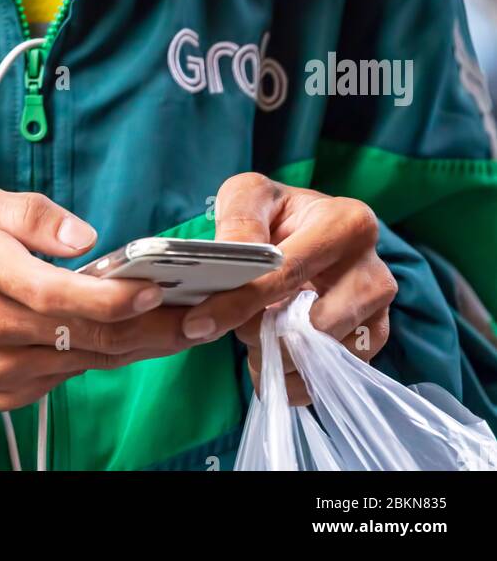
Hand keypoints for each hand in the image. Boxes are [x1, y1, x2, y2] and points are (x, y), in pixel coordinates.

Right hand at [0, 183, 195, 411]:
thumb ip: (27, 212)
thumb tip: (85, 236)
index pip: (61, 294)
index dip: (115, 297)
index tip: (156, 286)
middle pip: (87, 337)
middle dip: (151, 329)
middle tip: (199, 313)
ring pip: (84, 363)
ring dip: (136, 347)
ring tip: (182, 325)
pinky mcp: (0, 397)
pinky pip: (62, 379)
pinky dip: (98, 360)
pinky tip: (129, 341)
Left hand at [181, 173, 397, 404]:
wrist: (303, 231)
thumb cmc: (277, 213)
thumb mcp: (250, 196)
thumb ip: (240, 221)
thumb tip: (234, 259)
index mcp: (347, 223)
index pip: (289, 272)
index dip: (241, 300)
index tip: (199, 324)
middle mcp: (373, 269)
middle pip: (317, 325)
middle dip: (265, 335)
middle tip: (238, 328)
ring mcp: (377, 311)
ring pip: (326, 358)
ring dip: (278, 359)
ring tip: (254, 342)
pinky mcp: (371, 342)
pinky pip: (334, 378)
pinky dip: (295, 380)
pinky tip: (273, 361)